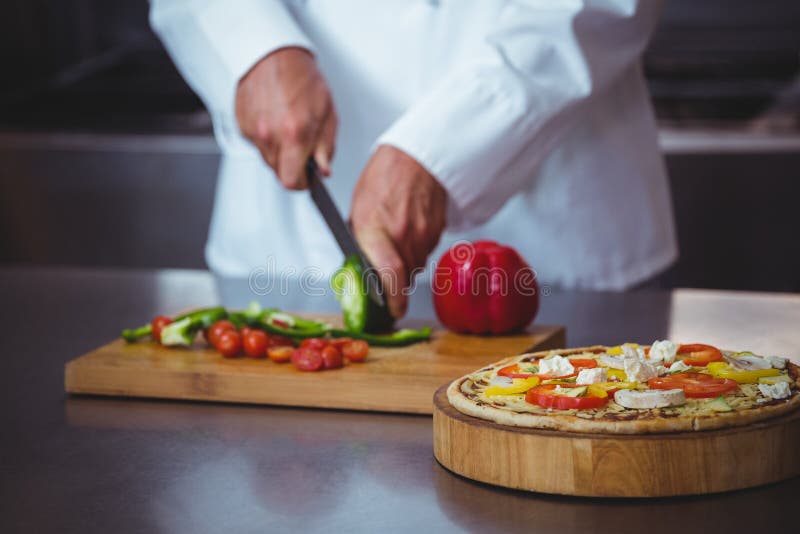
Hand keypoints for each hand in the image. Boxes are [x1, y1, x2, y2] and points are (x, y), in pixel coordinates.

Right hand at [235, 47, 336, 188]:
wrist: (272, 54)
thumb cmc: (301, 78)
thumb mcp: (327, 112)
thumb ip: (326, 146)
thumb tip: (323, 170)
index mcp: (295, 135)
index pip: (292, 182)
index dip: (302, 183)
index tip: (308, 177)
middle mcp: (270, 136)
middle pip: (278, 173)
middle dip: (292, 167)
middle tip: (301, 148)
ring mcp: (253, 132)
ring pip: (267, 159)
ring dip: (279, 153)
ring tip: (287, 128)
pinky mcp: (241, 126)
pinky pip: (256, 144)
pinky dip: (266, 139)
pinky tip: (274, 120)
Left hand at [350, 145, 447, 318]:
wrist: (416, 157)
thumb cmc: (384, 176)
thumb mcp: (358, 209)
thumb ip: (360, 241)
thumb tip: (361, 266)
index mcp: (375, 229)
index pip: (389, 276)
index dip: (393, 300)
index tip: (392, 311)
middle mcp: (402, 235)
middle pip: (404, 277)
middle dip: (396, 283)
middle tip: (387, 280)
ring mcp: (423, 234)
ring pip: (416, 266)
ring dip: (406, 265)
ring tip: (396, 244)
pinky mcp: (437, 231)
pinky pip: (426, 252)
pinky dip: (417, 250)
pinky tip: (409, 232)